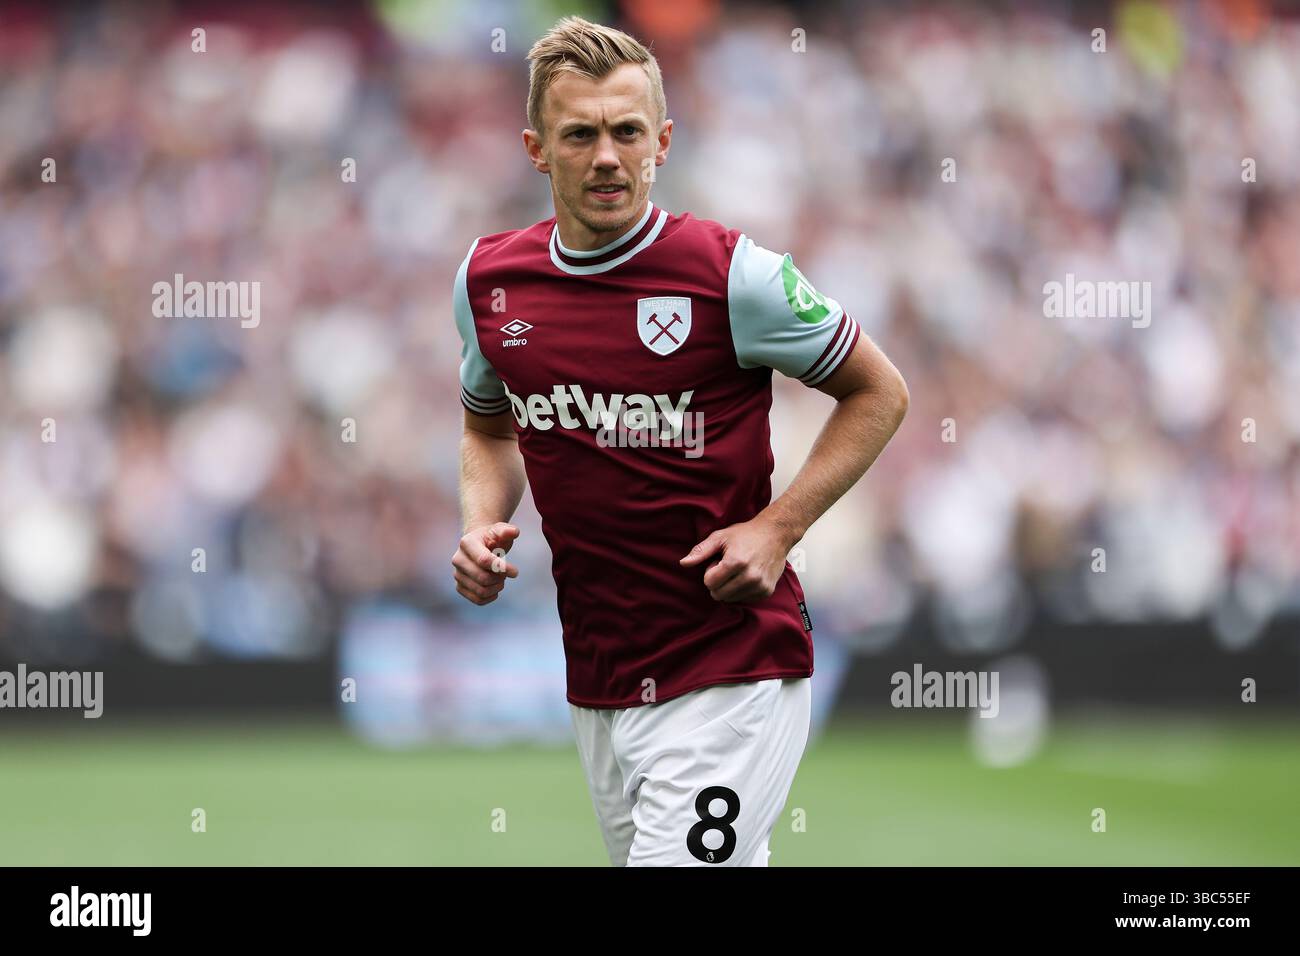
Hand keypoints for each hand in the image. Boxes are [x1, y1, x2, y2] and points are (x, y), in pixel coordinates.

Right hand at [452, 522, 519, 605]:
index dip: (501, 568)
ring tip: (501, 579)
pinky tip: (495, 587)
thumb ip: (507, 530)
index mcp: (466, 543)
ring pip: (480, 591)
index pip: (484, 560)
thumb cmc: (492, 537)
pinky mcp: (460, 587)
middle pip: (482, 578)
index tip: (515, 571)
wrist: (480, 545)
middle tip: (506, 573)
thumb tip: (514, 532)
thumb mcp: (500, 530)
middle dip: (500, 578)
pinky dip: (491, 596)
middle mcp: (458, 559)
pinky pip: (478, 600)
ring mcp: (457, 574)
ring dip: (497, 587)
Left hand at [679, 516, 793, 602]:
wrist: (776, 534)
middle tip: (728, 567)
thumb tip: (683, 563)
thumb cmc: (746, 534)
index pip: (709, 583)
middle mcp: (749, 577)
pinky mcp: (766, 591)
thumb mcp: (720, 537)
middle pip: (718, 594)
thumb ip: (700, 551)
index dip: (711, 572)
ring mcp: (760, 585)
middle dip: (718, 582)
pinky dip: (742, 591)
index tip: (719, 561)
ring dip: (730, 588)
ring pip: (730, 599)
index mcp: (735, 562)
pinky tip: (748, 576)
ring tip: (739, 571)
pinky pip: (744, 600)